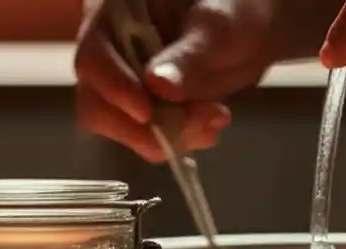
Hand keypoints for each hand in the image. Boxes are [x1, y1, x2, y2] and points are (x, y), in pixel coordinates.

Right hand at [75, 0, 335, 160]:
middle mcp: (107, 50)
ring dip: (165, 137)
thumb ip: (190, 54)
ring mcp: (120, 82)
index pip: (92, 57)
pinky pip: (144, 135)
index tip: (146, 113)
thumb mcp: (219, 26)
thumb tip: (157, 85)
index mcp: (113, 12)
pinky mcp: (139, 107)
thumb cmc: (233, 10)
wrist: (253, 30)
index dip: (114, 89)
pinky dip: (177, 138)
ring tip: (213, 120)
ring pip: (120, 126)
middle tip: (195, 126)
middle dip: (144, 126)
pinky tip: (209, 124)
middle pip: (96, 102)